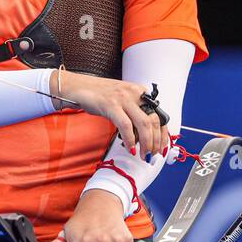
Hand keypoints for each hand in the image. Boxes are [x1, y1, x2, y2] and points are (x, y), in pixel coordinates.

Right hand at [53, 69, 170, 159]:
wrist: (79, 87)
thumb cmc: (100, 96)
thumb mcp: (123, 101)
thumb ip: (135, 114)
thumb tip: (146, 136)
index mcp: (141, 93)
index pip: (160, 116)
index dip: (163, 134)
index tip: (162, 147)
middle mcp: (135, 93)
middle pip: (154, 121)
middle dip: (155, 142)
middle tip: (152, 155)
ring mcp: (124, 98)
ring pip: (143, 124)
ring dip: (146, 143)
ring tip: (143, 155)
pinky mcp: (111, 105)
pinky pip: (125, 125)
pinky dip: (129, 140)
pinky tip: (130, 148)